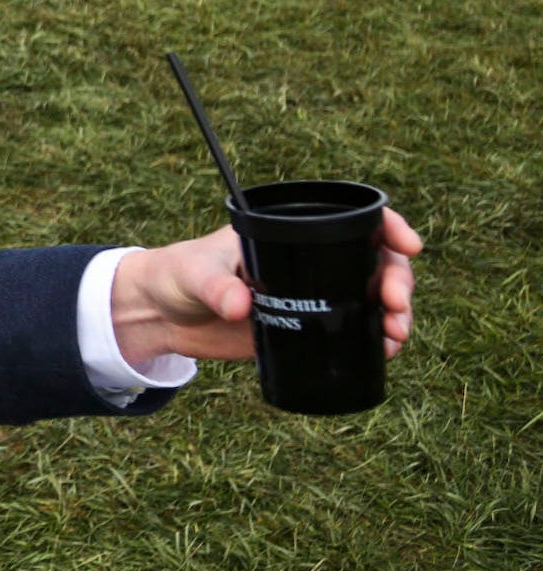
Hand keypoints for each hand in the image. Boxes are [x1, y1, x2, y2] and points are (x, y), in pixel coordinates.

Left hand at [110, 209, 420, 365]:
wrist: (161, 316)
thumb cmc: (175, 276)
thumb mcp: (192, 275)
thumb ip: (214, 287)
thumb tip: (239, 305)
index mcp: (287, 231)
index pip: (351, 219)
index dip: (388, 228)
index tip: (408, 245)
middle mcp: (308, 259)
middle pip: (373, 261)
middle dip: (397, 279)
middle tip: (394, 303)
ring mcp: (311, 294)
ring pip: (371, 296)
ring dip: (393, 313)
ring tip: (396, 334)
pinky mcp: (305, 327)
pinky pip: (353, 330)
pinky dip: (375, 338)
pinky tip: (385, 351)